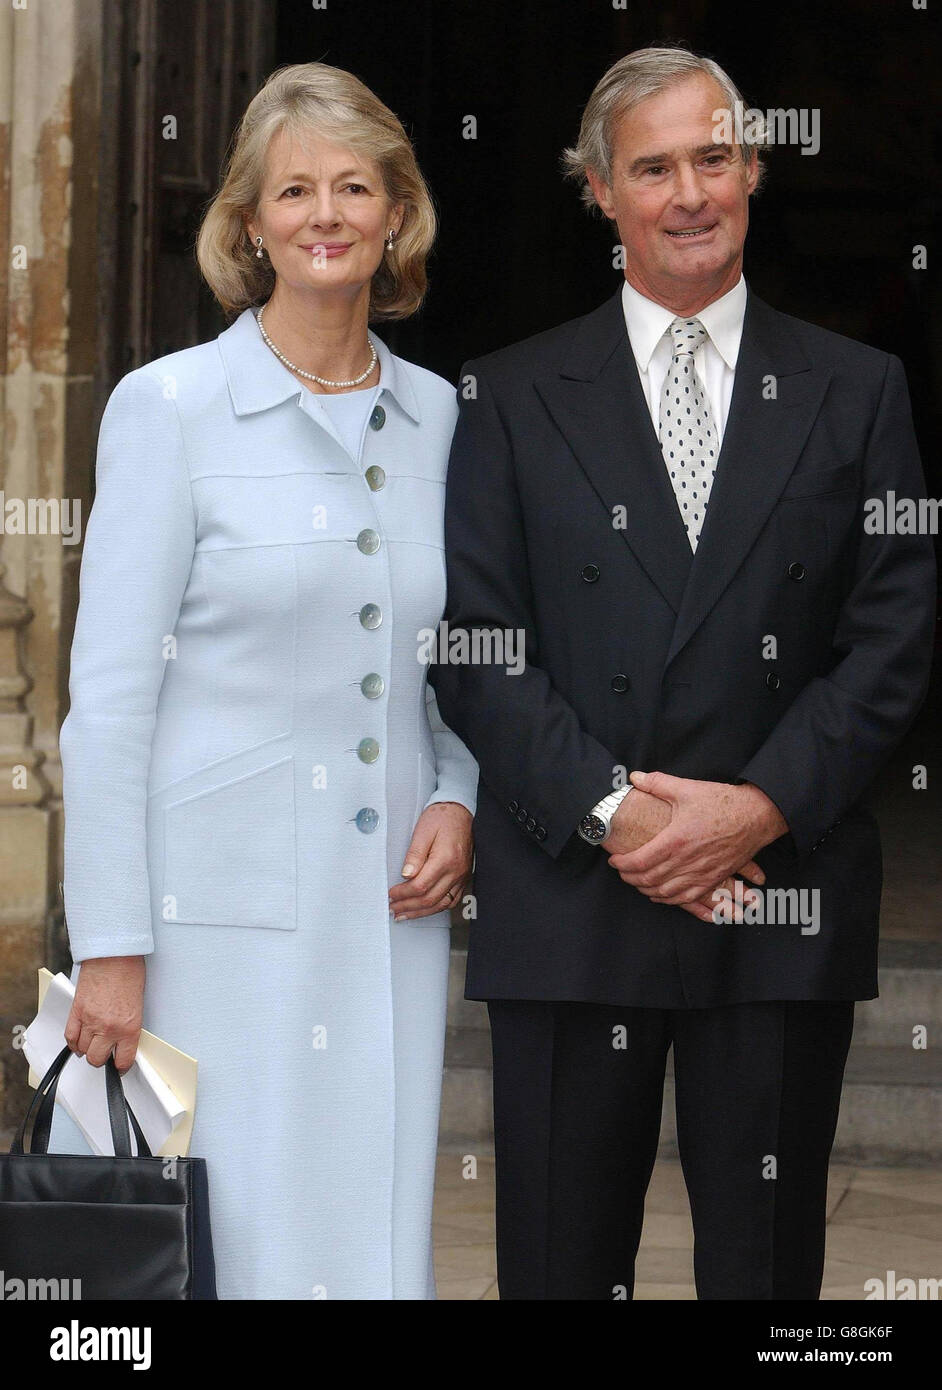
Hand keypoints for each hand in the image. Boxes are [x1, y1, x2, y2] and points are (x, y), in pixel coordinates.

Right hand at [64, 955, 145, 1073]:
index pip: (123, 1060)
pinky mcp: (76, 1011)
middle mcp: (108, 1028)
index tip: (120, 1065)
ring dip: (87, 1048)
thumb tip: (122, 1037)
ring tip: (93, 1042)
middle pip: (97, 1059)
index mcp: (129, 1027)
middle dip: (101, 1059)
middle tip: (105, 1053)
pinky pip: (70, 1036)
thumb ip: (128, 1024)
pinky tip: (78, 1040)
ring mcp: (90, 1021)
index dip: (121, 1065)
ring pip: (82, 1049)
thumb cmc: (129, 972)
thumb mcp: (138, 1004)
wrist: (114, 954)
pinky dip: (73, 1041)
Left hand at [388, 802, 472, 920]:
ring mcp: (461, 876)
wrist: (461, 812)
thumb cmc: (442, 817)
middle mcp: (456, 871)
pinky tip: (425, 909)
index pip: (420, 885)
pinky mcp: (463, 877)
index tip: (391, 894)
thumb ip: (414, 854)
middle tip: (393, 908)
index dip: (403, 893)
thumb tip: (406, 874)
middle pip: (430, 899)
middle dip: (408, 906)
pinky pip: (451, 900)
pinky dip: (436, 908)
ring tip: (405, 914)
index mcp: (445, 859)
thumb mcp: (423, 830)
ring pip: (441, 904)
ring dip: (421, 912)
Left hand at [607, 771, 786, 908]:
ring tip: (637, 883)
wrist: (756, 815)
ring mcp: (702, 873)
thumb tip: (634, 777)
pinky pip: (688, 897)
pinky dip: (670, 899)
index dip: (622, 864)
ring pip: (667, 892)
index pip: (640, 861)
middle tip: (621, 872)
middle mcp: (687, 861)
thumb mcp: (687, 789)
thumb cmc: (722, 802)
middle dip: (630, 878)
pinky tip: (662, 895)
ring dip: (647, 890)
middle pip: (649, 880)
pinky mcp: (714, 879)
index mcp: (676, 840)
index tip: (614, 860)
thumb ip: (657, 783)